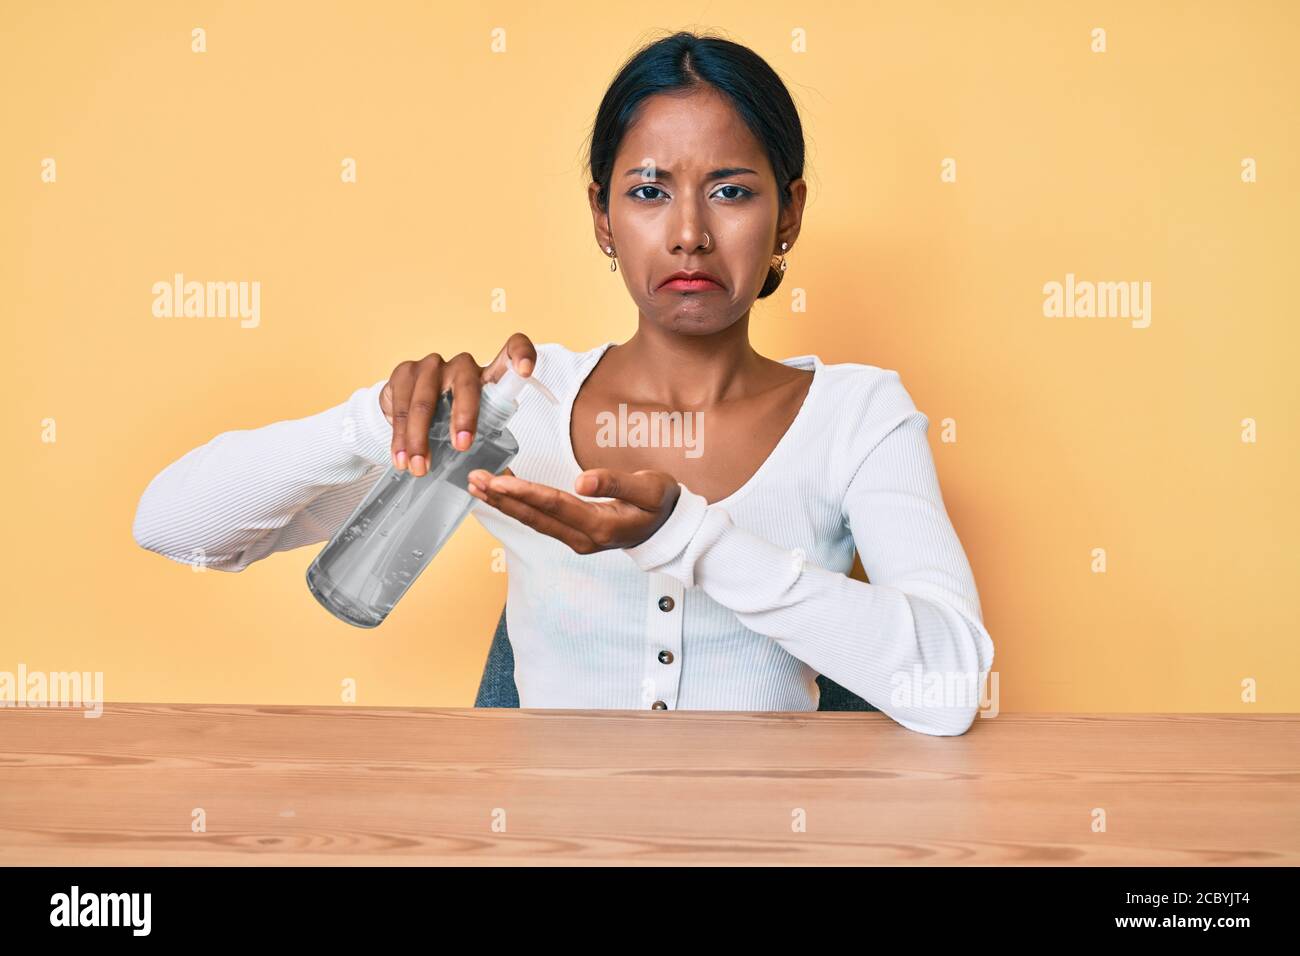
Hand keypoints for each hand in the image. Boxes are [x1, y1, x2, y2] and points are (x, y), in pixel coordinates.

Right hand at [379, 332, 536, 475]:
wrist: (409, 409)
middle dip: (464, 416)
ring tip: (420, 468)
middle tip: (462, 446)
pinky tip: (400, 458)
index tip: (526, 370)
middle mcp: (461, 366)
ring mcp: (430, 367)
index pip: (510, 351)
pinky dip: (400, 438)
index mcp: (488, 376)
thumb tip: (504, 479)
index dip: (520, 354)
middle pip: (466, 384)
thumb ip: (490, 440)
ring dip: (421, 438)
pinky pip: (401, 407)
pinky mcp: (403, 374)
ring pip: (425, 401)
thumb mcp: (476, 424)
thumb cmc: (452, 417)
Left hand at [466, 466, 682, 553]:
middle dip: (503, 499)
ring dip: (505, 504)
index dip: (524, 492)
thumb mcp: (650, 487)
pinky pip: (540, 522)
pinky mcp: (574, 536)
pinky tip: (501, 496)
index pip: (555, 505)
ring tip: (478, 487)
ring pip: (534, 522)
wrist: (671, 529)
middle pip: (536, 517)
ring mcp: (577, 540)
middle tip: (474, 480)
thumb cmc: (661, 503)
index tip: (497, 480)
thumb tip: (582, 480)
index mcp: (601, 526)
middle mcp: (584, 539)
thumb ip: (616, 482)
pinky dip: (517, 508)